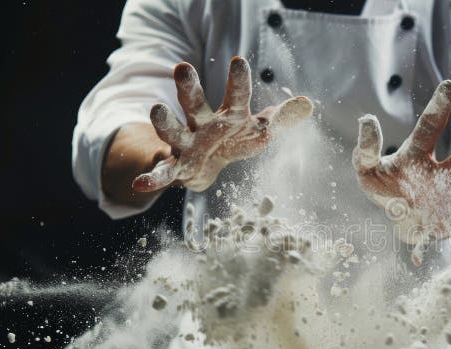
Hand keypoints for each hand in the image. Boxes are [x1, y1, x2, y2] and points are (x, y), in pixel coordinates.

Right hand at [133, 57, 312, 191]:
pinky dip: (153, 179)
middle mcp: (202, 124)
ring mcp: (186, 144)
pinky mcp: (176, 167)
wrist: (204, 165)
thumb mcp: (259, 131)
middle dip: (189, 87)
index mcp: (227, 115)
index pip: (235, 96)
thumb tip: (308, 103)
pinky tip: (141, 185)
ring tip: (155, 109)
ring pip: (173, 130)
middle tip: (183, 67)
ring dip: (164, 121)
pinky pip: (163, 173)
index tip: (238, 61)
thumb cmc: (233, 140)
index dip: (238, 80)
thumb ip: (281, 118)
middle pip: (195, 102)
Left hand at [352, 81, 450, 258]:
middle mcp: (440, 174)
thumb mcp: (368, 167)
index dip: (438, 107)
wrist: (398, 217)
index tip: (450, 86)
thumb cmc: (383, 185)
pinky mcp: (446, 224)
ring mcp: (447, 199)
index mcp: (418, 155)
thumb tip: (367, 119)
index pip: (429, 128)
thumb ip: (367, 148)